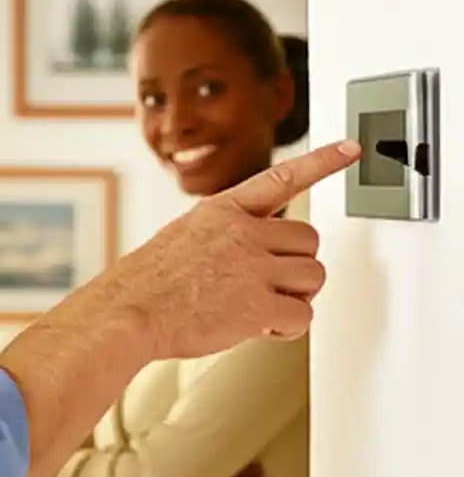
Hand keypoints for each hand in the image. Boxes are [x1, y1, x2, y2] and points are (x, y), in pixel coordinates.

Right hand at [55, 140, 360, 360]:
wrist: (127, 314)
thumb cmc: (146, 285)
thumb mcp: (183, 238)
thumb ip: (226, 236)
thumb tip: (261, 257)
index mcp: (222, 211)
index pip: (281, 178)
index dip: (321, 162)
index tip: (350, 148)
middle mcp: (243, 233)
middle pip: (309, 241)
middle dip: (296, 267)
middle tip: (268, 286)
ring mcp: (253, 267)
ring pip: (313, 277)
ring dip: (294, 297)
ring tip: (257, 308)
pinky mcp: (258, 306)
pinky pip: (302, 315)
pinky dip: (286, 327)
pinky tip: (258, 328)